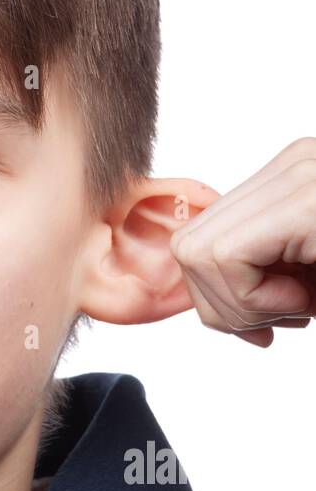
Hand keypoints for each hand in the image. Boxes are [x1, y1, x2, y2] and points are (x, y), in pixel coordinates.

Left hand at [168, 137, 315, 346]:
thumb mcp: (309, 273)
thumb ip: (264, 272)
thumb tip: (215, 314)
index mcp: (287, 180)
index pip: (202, 236)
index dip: (216, 294)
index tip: (264, 325)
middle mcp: (289, 166)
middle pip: (187, 245)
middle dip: (220, 304)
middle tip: (281, 319)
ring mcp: (296, 174)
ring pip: (196, 254)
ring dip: (245, 306)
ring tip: (303, 306)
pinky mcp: (304, 201)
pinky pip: (228, 259)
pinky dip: (258, 300)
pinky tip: (307, 301)